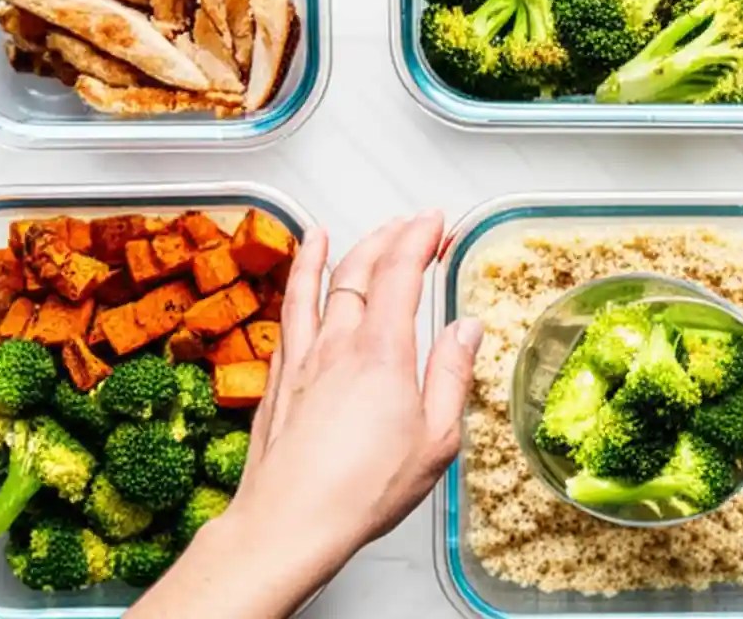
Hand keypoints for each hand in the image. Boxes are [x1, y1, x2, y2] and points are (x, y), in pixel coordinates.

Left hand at [128, 213, 482, 618]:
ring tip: (326, 232)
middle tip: (403, 225)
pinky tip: (295, 293)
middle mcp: (337, 344)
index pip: (400, 272)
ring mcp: (300, 359)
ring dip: (324, 254)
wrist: (289, 522)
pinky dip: (293, 292)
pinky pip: (286, 319)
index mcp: (382, 352)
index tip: (433, 220)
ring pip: (311, 288)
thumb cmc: (363, 490)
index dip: (418, 238)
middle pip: (357, 271)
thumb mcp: (435, 439)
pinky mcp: (276, 381)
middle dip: (384, 238)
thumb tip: (466, 328)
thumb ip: (452, 375)